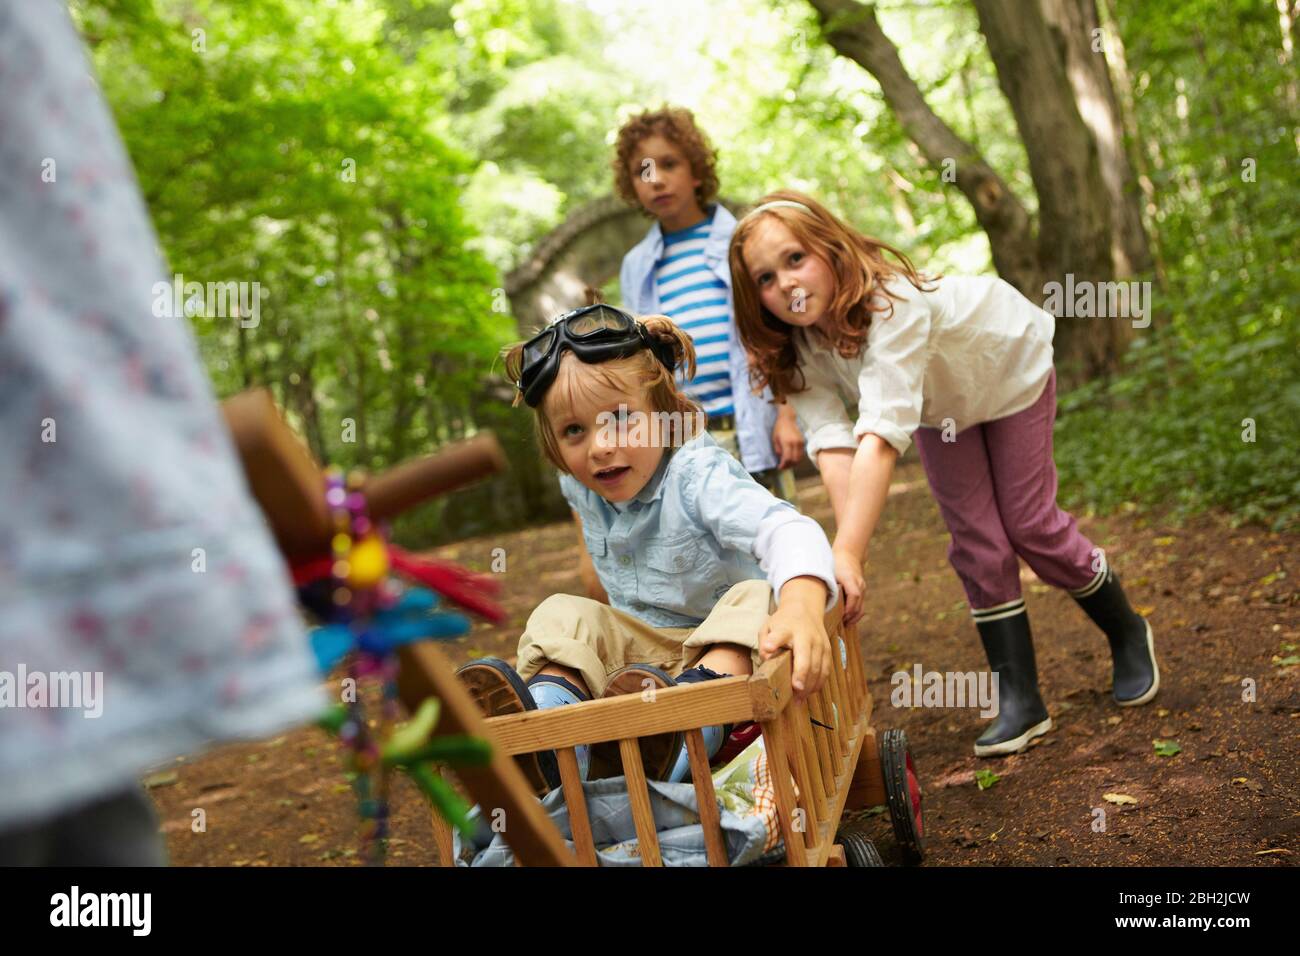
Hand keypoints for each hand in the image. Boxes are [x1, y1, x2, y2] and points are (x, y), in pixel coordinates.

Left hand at [759, 580, 830, 700]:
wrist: (805, 610)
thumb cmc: (783, 623)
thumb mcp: (768, 627)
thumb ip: (764, 642)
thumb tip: (767, 658)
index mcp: (787, 628)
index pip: (780, 634)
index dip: (773, 641)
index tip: (768, 647)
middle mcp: (806, 636)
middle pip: (805, 657)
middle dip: (801, 674)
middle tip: (795, 690)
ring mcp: (819, 643)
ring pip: (818, 667)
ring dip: (809, 685)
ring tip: (799, 699)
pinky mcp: (827, 651)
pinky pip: (825, 670)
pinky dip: (818, 683)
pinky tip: (809, 692)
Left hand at [771, 407, 804, 468]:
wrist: (788, 419)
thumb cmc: (779, 429)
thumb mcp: (774, 439)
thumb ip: (778, 450)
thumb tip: (781, 458)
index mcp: (787, 442)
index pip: (787, 458)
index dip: (783, 465)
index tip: (779, 467)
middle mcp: (795, 443)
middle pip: (794, 460)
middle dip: (788, 465)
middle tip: (783, 467)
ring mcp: (801, 443)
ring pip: (799, 458)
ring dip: (794, 463)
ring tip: (787, 464)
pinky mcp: (803, 442)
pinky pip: (801, 453)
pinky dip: (797, 458)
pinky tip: (792, 458)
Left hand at [833, 548, 865, 626]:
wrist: (849, 554)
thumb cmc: (836, 564)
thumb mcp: (830, 573)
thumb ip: (828, 586)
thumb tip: (819, 601)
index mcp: (851, 580)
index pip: (854, 596)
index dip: (848, 608)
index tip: (841, 618)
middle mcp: (859, 585)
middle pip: (858, 606)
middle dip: (850, 617)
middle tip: (841, 625)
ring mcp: (862, 588)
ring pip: (861, 607)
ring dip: (854, 617)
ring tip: (845, 624)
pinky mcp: (862, 590)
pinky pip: (861, 604)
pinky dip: (855, 612)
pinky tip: (848, 617)